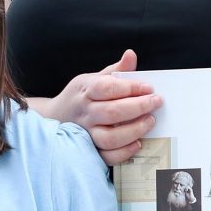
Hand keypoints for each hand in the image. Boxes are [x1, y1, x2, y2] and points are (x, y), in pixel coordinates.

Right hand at [47, 49, 160, 164]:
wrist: (55, 116)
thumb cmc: (80, 96)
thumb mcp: (93, 79)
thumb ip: (115, 70)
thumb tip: (131, 55)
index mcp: (85, 91)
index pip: (108, 88)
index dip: (131, 87)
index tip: (149, 88)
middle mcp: (85, 113)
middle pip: (112, 112)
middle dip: (138, 107)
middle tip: (156, 102)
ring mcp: (86, 133)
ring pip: (109, 137)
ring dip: (134, 130)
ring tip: (149, 121)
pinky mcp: (90, 149)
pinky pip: (107, 156)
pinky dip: (124, 152)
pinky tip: (138, 142)